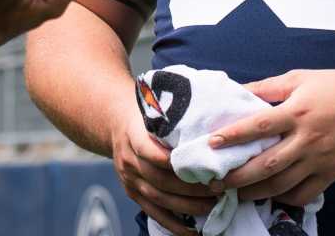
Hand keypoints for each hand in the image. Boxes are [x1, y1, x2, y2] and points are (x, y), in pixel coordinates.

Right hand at [111, 104, 213, 234]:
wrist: (116, 124)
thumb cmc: (145, 117)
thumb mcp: (153, 112)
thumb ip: (173, 121)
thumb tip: (207, 132)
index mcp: (133, 136)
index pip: (150, 151)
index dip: (173, 161)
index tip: (200, 164)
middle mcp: (129, 160)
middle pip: (160, 179)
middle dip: (191, 187)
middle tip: (217, 187)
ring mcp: (130, 180)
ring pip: (159, 198)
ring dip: (187, 205)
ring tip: (212, 205)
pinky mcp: (132, 193)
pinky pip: (153, 213)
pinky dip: (173, 224)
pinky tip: (192, 230)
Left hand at [208, 65, 334, 205]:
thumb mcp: (300, 77)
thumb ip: (268, 86)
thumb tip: (240, 90)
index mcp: (296, 111)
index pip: (257, 126)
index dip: (233, 135)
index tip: (212, 143)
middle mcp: (306, 138)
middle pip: (266, 164)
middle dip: (239, 176)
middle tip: (218, 181)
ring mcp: (319, 159)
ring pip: (283, 184)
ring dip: (257, 192)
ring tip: (238, 194)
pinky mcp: (332, 173)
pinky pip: (306, 193)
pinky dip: (287, 198)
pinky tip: (273, 195)